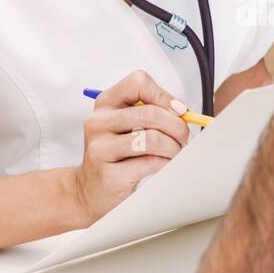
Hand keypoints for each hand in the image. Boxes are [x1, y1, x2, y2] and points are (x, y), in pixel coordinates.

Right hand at [70, 69, 190, 225]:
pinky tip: (162, 165)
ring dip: (173, 147)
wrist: (89, 189)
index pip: (138, 83)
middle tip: (184, 137)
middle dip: (177, 126)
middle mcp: (98, 122)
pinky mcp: (109, 174)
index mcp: (105, 103)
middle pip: (149, 113)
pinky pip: (150, 163)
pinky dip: (165, 163)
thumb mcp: (126, 125)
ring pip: (152, 139)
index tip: (179, 111)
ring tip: (174, 152)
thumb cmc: (116, 154)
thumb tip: (182, 111)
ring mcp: (100, 148)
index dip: (164, 95)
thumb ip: (151, 112)